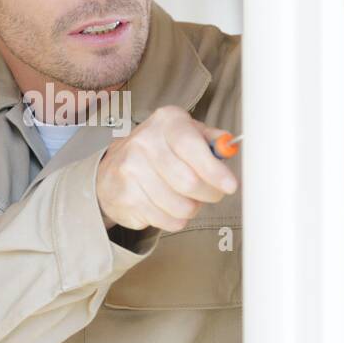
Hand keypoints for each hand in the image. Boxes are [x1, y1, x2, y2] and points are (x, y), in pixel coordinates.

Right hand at [96, 105, 238, 231]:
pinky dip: (175, 219)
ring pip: (180, 206)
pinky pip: (166, 220)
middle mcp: (144, 142)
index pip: (191, 146)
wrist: (113, 168)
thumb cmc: (159, 151)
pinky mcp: (124, 196)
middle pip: (189, 182)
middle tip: (211, 193)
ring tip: (185, 198)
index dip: (214, 170)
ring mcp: (130, 170)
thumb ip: (211, 140)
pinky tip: (167, 206)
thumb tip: (230, 147)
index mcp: (165, 122)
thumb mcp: (186, 134)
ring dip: (191, 208)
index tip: (230, 186)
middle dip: (209, 194)